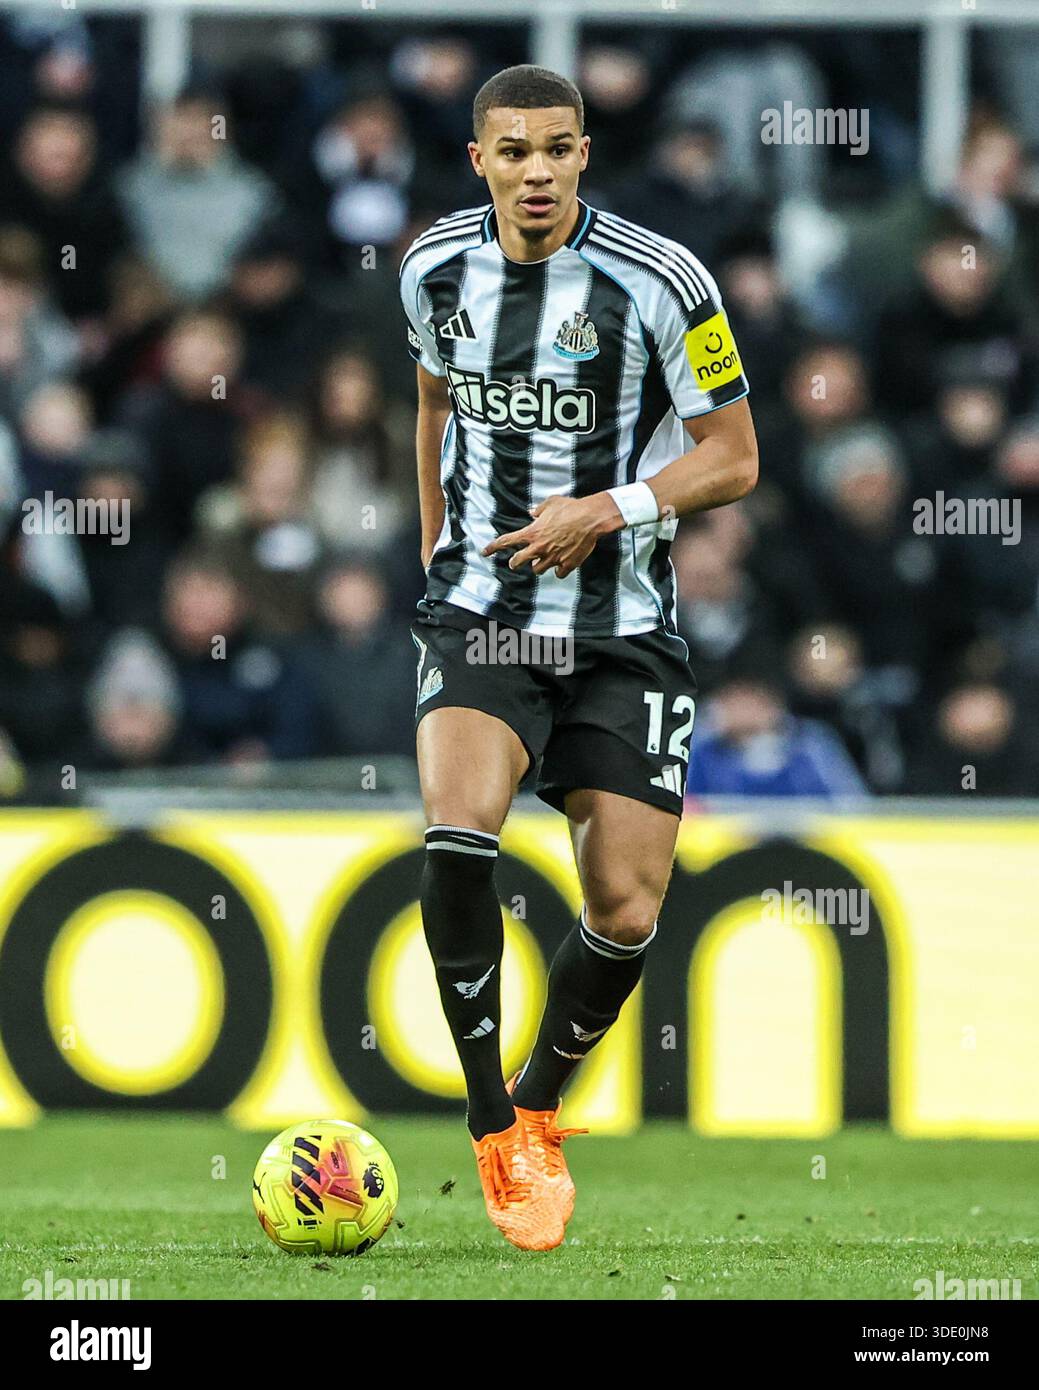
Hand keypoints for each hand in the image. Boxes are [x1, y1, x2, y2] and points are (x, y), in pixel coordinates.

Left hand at [482, 493, 623, 578]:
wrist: (591, 519)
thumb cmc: (571, 508)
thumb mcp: (551, 503)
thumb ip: (539, 510)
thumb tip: (532, 512)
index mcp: (532, 533)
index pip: (506, 541)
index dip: (493, 547)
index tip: (484, 552)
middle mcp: (539, 548)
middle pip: (518, 561)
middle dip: (515, 562)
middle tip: (516, 561)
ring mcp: (552, 558)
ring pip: (537, 570)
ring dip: (539, 565)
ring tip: (544, 558)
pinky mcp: (566, 564)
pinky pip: (558, 572)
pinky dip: (559, 569)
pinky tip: (562, 563)